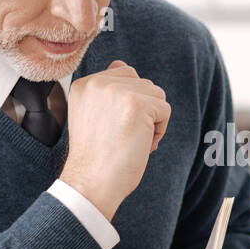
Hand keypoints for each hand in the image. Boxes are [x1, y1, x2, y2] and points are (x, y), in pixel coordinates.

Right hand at [59, 60, 169, 220]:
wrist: (91, 182)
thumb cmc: (95, 158)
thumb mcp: (92, 116)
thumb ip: (106, 91)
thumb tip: (123, 66)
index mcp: (84, 84)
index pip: (123, 75)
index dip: (128, 104)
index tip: (114, 128)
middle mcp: (98, 82)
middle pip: (143, 84)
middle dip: (142, 111)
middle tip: (123, 137)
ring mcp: (117, 91)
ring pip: (156, 96)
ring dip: (151, 121)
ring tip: (131, 141)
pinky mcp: (137, 103)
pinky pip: (165, 110)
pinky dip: (159, 131)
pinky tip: (141, 145)